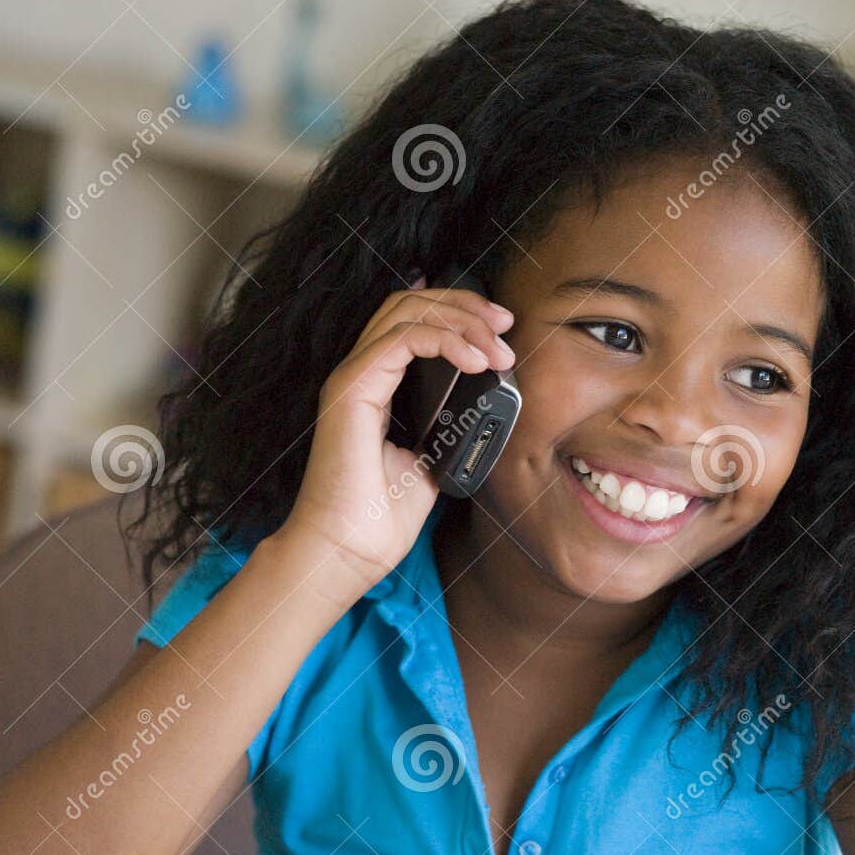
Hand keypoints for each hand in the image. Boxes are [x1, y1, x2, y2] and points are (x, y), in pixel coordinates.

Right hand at [276, 273, 515, 582]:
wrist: (350, 550)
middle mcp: (363, 373)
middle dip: (464, 305)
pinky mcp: (352, 388)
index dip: (459, 316)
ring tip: (497, 346)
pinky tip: (474, 360)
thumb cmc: (381, 517)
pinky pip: (402, 339)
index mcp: (379, 386)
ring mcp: (353, 377)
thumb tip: (482, 409)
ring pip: (406, 311)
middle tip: (505, 324)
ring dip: (460, 320)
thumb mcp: (432, 461)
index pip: (415, 323)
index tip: (501, 333)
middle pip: (410, 303)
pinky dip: (444, 340)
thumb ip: (448, 427)